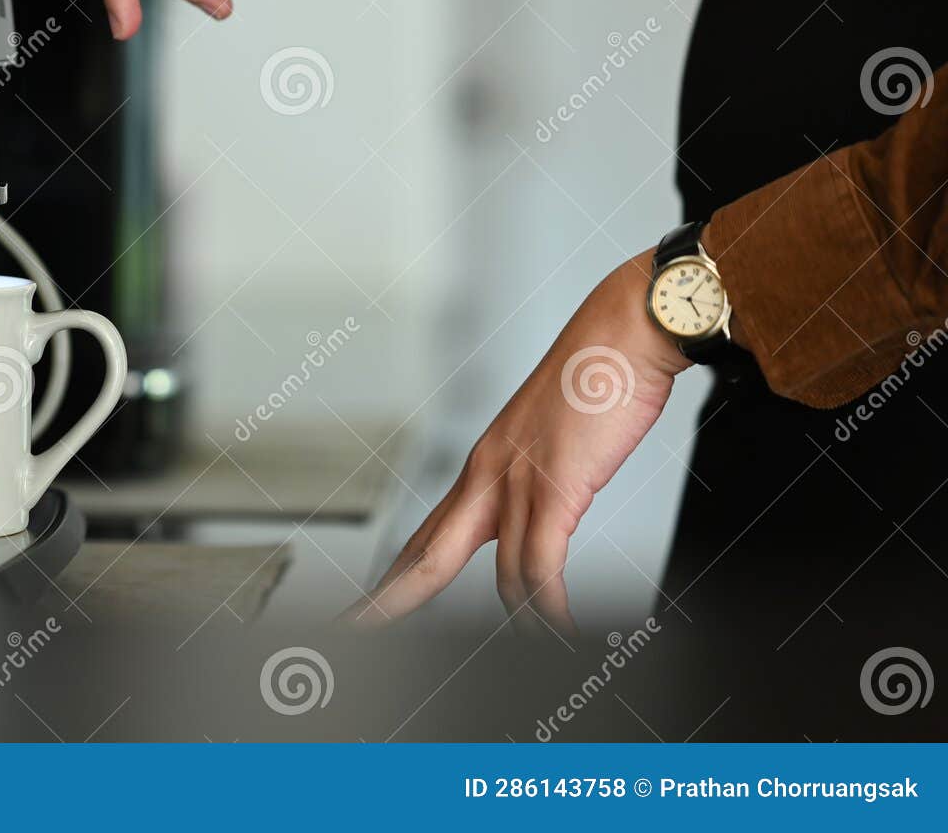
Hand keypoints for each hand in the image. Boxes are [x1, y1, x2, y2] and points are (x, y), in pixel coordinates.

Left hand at [348, 251, 692, 635]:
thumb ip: (539, 479)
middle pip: (428, 554)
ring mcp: (518, 481)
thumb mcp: (553, 437)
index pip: (425, 535)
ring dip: (522, 619)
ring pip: (502, 574)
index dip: (395, 575)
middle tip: (355, 633)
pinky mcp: (557, 487)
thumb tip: (546, 512)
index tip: (367, 607)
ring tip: (538, 646)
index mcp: (484, 465)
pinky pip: (542, 566)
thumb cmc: (595, 379)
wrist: (623, 332)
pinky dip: (551, 607)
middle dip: (392, 600)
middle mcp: (488, 475)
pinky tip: (560, 628)